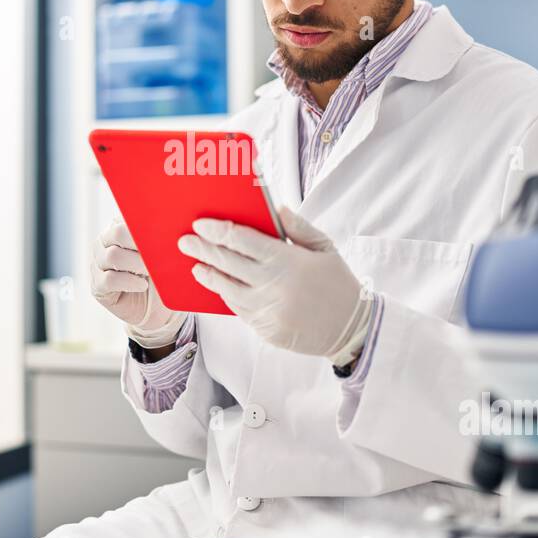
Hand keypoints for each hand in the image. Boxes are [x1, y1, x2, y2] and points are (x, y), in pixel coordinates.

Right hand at [90, 220, 185, 347]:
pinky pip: (109, 279)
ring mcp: (98, 264)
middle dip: (139, 243)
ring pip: (112, 255)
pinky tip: (142, 285)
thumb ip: (161, 237)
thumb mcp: (163, 253)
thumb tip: (171, 225)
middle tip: (157, 254)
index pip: (125, 217)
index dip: (143, 225)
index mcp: (119, 227)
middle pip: (116, 233)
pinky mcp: (98, 286)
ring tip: (152, 272)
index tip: (161, 234)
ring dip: (136, 264)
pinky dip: (129, 282)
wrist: (158, 308)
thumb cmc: (161, 274)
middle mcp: (104, 242)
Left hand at [179, 207, 371, 359]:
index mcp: (286, 260)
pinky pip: (238, 309)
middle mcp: (272, 285)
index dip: (217, 230)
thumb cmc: (338, 283)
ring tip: (197, 265)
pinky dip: (226, 295)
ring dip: (208, 275)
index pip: (241, 239)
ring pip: (226, 288)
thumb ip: (298, 226)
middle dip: (202, 249)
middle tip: (185, 241)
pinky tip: (219, 285)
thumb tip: (275, 207)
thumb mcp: (325, 248)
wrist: (353, 329)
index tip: (201, 224)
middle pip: (226, 262)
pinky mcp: (265, 330)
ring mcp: (266, 310)